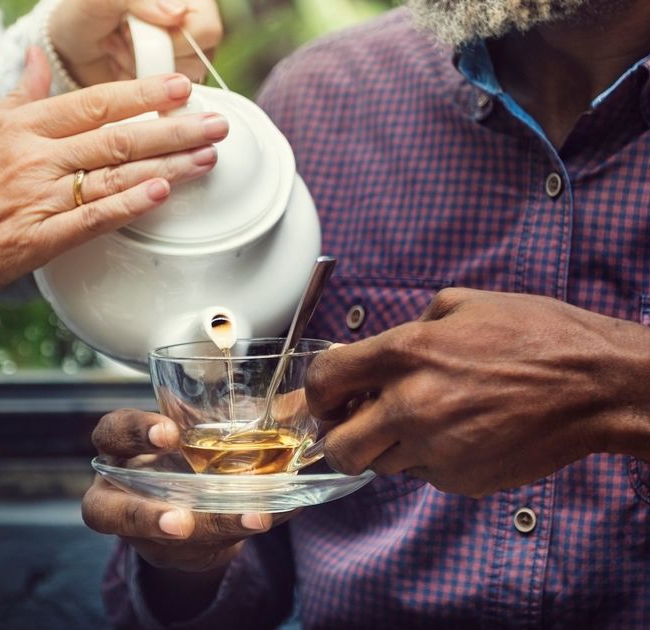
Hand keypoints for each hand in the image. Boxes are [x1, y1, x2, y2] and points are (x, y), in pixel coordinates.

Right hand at [0, 47, 226, 290]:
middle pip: (116, 135)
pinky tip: (162, 193)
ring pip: (114, 174)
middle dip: (173, 127)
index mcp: (19, 127)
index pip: (93, 101)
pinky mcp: (39, 240)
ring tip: (207, 156)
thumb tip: (34, 56)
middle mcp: (33, 158)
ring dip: (167, 164)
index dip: (142, 93)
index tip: (180, 88)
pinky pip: (93, 219)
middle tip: (215, 121)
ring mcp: (38, 199)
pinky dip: (129, 204)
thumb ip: (17, 95)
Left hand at [49, 0, 222, 85]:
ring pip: (183, 83)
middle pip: (199, 60)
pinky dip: (139, 91)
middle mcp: (190, 26)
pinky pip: (167, 102)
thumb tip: (177, 12)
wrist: (68, 48)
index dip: (174, 41)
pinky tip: (121, 70)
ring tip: (117, 52)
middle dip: (150, 56)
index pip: (206, 29)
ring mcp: (182, 57)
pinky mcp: (169, 85)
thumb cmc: (84, 14)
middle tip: (121, 39)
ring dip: (141, 72)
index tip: (137, 32)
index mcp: (185, 1)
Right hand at [82, 409, 293, 621]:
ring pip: (164, 541)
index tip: (170, 433)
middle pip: (109, 512)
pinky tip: (273, 514)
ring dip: (212, 529)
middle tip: (181, 522)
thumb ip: (205, 415)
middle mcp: (117, 494)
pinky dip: (241, 529)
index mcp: (116, 449)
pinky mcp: (170, 553)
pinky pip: (202, 549)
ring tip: (255, 517)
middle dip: (145, 518)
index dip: (135, 433)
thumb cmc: (175, 448)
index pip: (111, 434)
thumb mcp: (182, 426)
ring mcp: (141, 532)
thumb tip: (271, 403)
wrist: (176, 494)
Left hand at [306, 288, 649, 496]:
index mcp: (406, 352)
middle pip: (339, 445)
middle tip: (353, 426)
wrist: (596, 385)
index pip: (324, 381)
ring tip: (417, 423)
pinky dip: (426, 461)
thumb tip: (375, 354)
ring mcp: (436, 448)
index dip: (316, 393)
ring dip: (384, 448)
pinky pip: (420, 476)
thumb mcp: (461, 304)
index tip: (324, 398)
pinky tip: (456, 435)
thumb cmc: (536, 336)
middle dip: (339, 437)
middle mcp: (412, 404)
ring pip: (379, 465)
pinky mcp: (460, 479)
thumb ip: (407, 327)